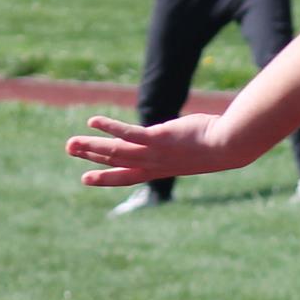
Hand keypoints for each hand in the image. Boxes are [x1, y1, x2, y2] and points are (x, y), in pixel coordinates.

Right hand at [66, 113, 242, 186]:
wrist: (229, 145)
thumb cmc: (219, 143)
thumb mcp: (194, 149)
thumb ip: (179, 145)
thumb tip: (178, 138)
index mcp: (161, 169)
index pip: (128, 175)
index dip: (106, 178)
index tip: (86, 178)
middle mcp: (154, 164)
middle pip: (116, 162)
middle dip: (91, 158)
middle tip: (70, 150)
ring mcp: (154, 153)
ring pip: (116, 151)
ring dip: (91, 147)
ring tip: (71, 143)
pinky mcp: (158, 138)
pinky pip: (128, 134)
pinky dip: (109, 128)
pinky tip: (93, 121)